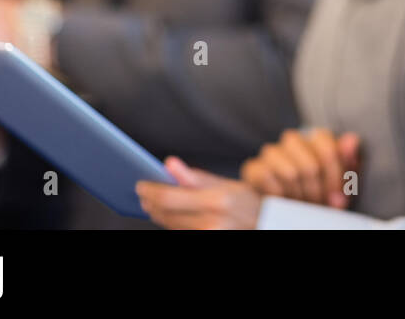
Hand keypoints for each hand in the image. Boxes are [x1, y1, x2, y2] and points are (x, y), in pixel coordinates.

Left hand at [137, 156, 262, 229]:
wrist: (265, 223)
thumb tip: (168, 163)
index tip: (140, 185)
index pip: (169, 197)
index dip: (150, 191)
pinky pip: (180, 233)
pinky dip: (170, 223)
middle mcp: (211, 222)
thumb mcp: (224, 183)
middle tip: (142, 193)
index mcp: (216, 201)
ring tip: (151, 203)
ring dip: (157, 214)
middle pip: (165, 214)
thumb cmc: (245, 201)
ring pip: (169, 226)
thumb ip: (194, 176)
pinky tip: (167, 215)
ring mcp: (209, 236)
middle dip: (150, 203)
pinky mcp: (207, 241)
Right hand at [240, 128, 359, 208]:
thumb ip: (349, 162)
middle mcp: (294, 140)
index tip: (337, 197)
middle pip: (311, 166)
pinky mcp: (253, 167)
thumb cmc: (319, 193)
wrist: (287, 210)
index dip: (335, 179)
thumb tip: (352, 139)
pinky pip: (266, 178)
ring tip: (301, 204)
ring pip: (290, 173)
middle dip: (317, 193)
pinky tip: (283, 201)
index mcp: (318, 138)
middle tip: (317, 205)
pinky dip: (278, 196)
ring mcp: (272, 152)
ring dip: (298, 196)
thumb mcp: (340, 182)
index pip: (329, 150)